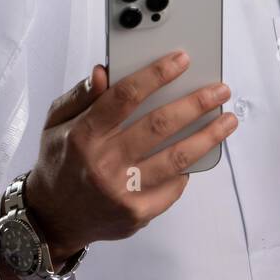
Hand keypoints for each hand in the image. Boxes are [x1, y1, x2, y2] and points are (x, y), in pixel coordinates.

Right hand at [24, 51, 237, 261]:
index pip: (125, 96)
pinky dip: (188, 169)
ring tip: (227, 121)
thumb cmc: (59, 163)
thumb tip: (105, 71)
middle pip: (160, 125)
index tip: (181, 60)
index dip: (156, 74)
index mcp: (84, 135)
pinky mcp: (137, 214)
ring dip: (207, 137)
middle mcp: (104, 163)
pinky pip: (173, 187)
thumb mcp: (56, 122)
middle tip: (219, 91)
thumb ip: (81, 95)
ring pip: (176, 158)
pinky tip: (200, 153)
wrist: (53, 219)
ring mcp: (122, 192)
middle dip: (196, 104)